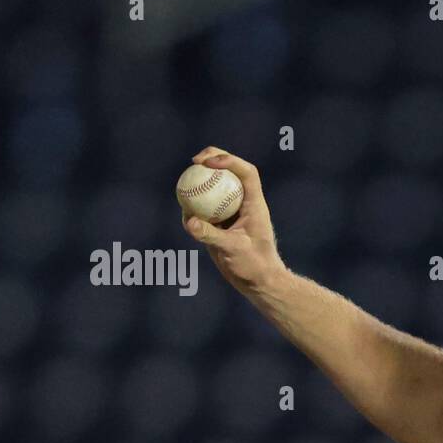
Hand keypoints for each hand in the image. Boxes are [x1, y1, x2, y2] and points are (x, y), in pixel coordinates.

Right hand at [180, 147, 284, 293]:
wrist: (258, 283)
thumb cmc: (255, 266)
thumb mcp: (234, 250)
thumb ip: (211, 235)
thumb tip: (189, 220)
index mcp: (254, 204)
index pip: (246, 173)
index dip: (229, 160)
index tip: (209, 162)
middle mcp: (243, 204)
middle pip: (229, 172)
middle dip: (212, 158)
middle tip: (194, 160)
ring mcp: (230, 212)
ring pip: (215, 188)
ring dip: (201, 180)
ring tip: (184, 181)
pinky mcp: (219, 224)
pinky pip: (204, 208)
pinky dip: (193, 205)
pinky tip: (183, 209)